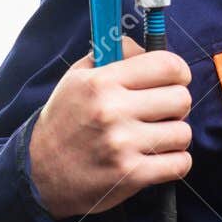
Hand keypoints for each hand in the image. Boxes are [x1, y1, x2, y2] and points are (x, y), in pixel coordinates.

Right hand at [28, 37, 192, 219]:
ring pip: (184, 133)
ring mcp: (121, 144)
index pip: (168, 65)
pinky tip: (155, 160)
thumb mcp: (78, 78)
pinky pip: (180, 164)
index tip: (173, 81)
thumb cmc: (66, 120)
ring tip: (152, 138)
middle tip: (158, 114)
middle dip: (176, 106)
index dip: (178, 73)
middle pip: (182, 98)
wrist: (38, 173)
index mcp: (101, 82)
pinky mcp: (129, 174)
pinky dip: (174, 163)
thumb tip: (152, 46)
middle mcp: (111, 110)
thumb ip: (116, 55)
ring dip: (173, 137)